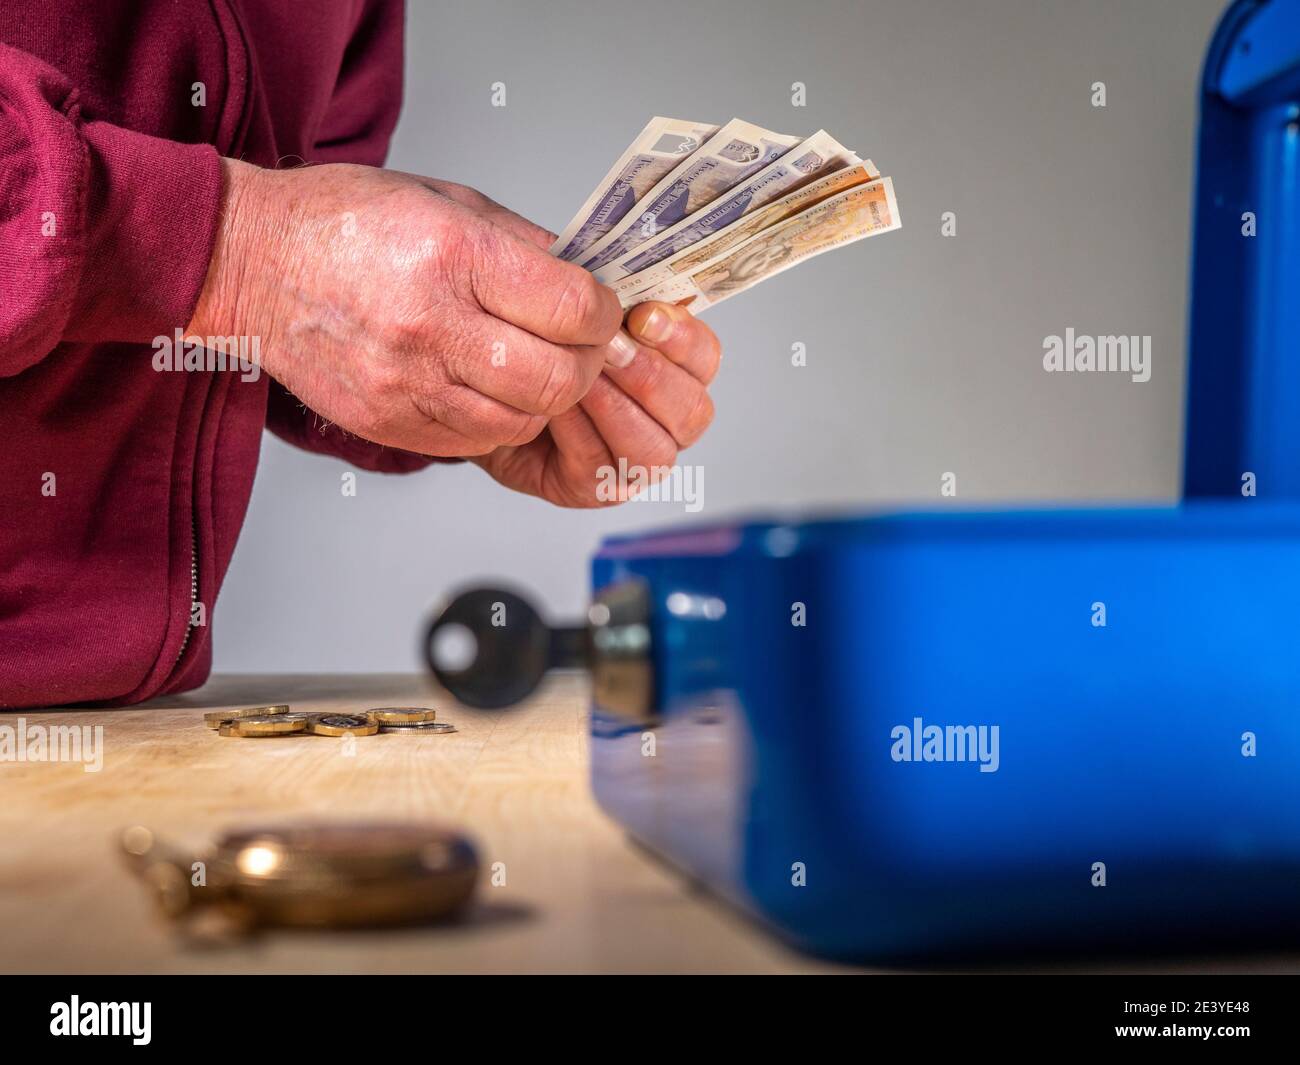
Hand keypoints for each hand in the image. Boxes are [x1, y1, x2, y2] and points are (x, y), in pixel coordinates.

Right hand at [187, 160, 628, 455]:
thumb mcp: (444, 199)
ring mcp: (406, 385)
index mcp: (453, 256)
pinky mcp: (388, 424)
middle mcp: (431, 326)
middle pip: (557, 380)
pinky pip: (476, 443)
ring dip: (543, 400)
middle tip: (577, 348)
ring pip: (522, 422)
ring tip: (528, 367)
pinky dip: (497, 421)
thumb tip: (585, 279)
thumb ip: (522, 244)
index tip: (598, 309)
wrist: (250, 262)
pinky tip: (484, 388)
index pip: (572, 309)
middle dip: (585, 364)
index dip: (602, 313)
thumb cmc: (343, 223)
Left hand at [471, 299, 720, 506]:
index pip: (705, 358)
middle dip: (649, 377)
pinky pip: (603, 470)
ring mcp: (633, 459)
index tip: (645, 314)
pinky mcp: (594, 488)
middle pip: (692, 410)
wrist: (476, 379)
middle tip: (607, 348)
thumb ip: (600, 290)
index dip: (684, 339)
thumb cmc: (526, 336)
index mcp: (672, 366)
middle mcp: (664, 418)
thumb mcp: (562, 299)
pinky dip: (582, 436)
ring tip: (580, 380)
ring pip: (655, 450)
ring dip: (617, 410)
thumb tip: (621, 277)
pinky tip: (556, 409)